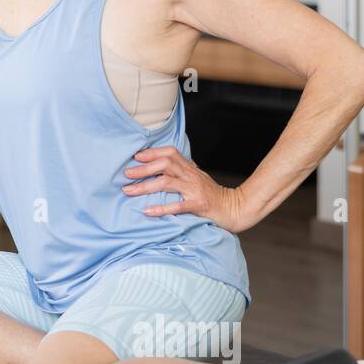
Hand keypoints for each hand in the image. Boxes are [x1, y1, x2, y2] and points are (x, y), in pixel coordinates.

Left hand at [123, 146, 248, 232]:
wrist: (237, 209)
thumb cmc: (214, 196)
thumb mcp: (198, 178)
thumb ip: (183, 172)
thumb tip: (163, 165)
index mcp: (190, 169)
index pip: (170, 153)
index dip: (152, 153)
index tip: (136, 157)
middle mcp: (192, 176)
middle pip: (165, 165)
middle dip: (143, 168)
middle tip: (126, 174)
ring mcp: (195, 190)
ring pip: (167, 183)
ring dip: (145, 186)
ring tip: (129, 190)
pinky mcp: (199, 205)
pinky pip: (178, 206)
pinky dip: (161, 208)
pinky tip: (147, 211)